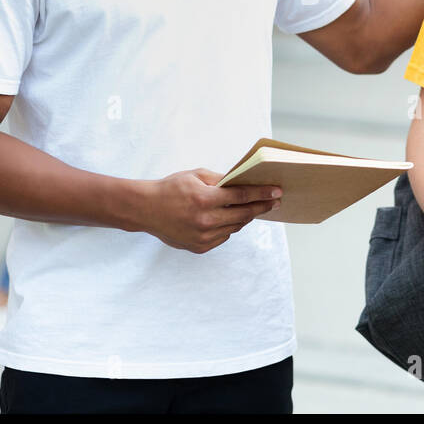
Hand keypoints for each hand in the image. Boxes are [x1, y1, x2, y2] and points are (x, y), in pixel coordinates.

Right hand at [141, 168, 281, 253]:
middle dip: (260, 207)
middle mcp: (205, 220)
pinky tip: (226, 218)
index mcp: (205, 199)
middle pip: (243, 215)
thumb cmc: (171, 188)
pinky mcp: (200, 248)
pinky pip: (223, 236)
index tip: (277, 192)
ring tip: (251, 208)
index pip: (242, 196)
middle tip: (274, 202)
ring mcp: (203, 237)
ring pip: (235, 227)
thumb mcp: (196, 176)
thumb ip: (221, 180)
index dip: (262, 194)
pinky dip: (228, 227)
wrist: (146, 209)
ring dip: (244, 217)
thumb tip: (243, 182)